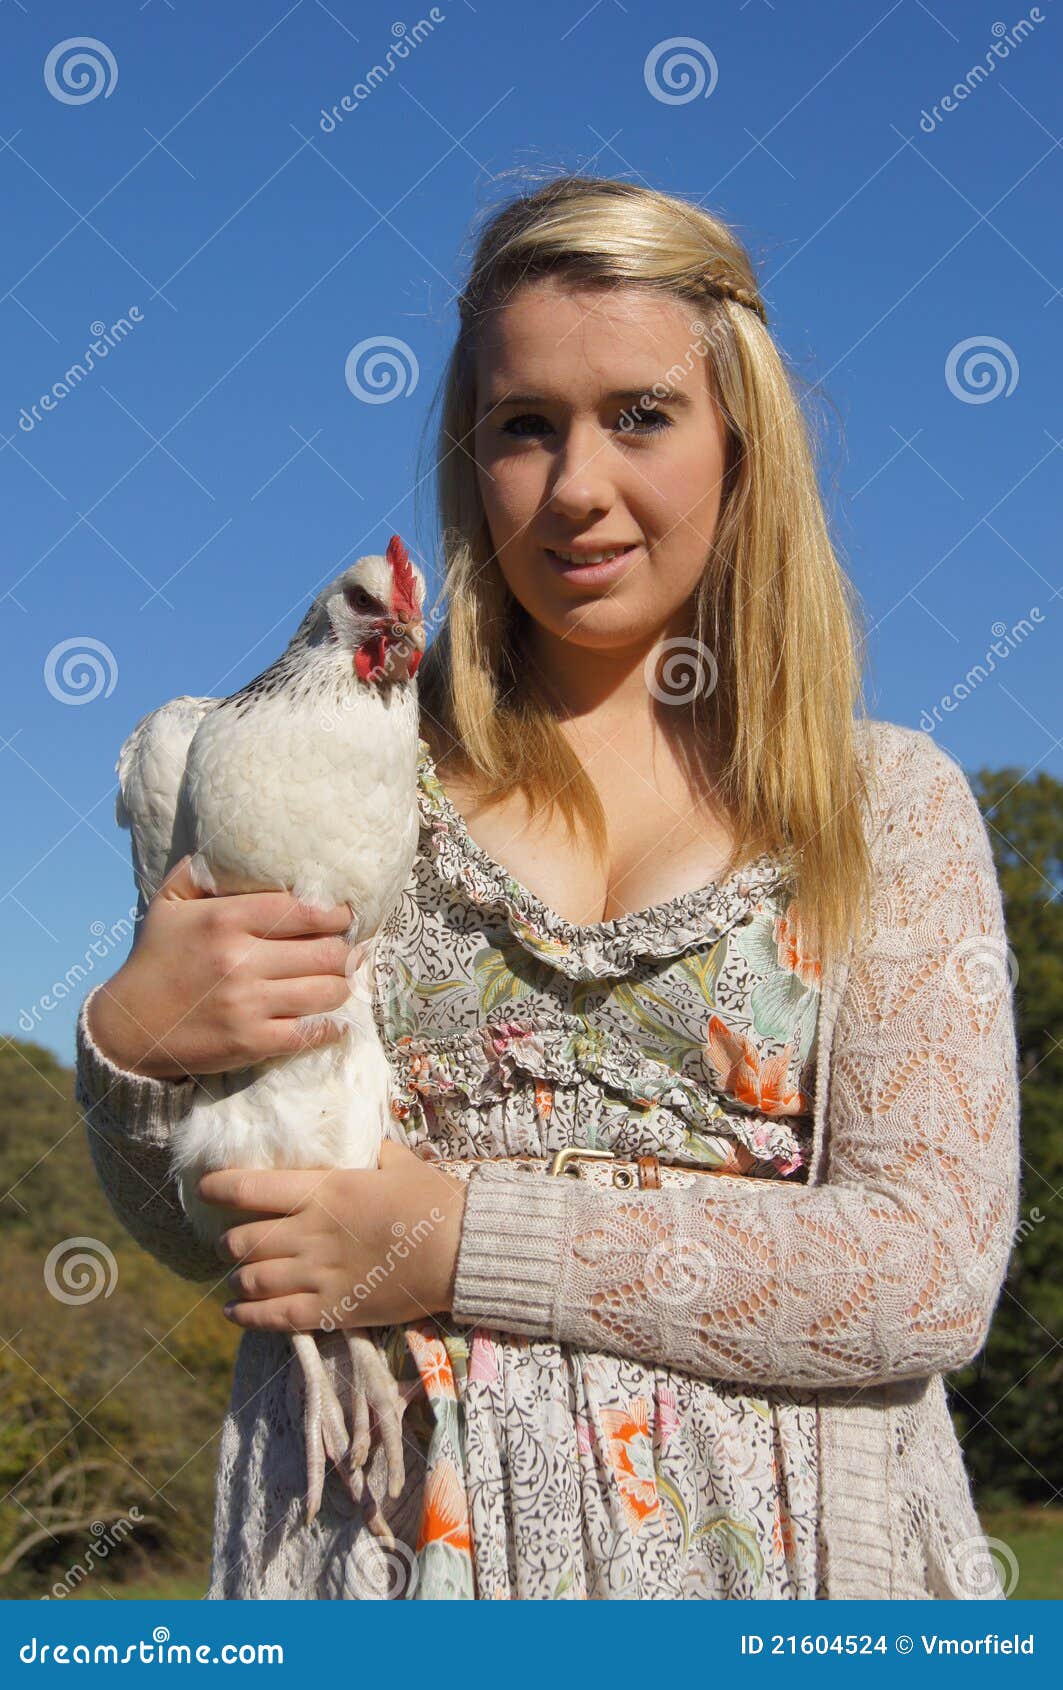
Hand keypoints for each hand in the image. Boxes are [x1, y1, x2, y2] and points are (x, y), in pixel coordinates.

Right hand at [87, 854, 353, 1077]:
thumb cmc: (156, 958)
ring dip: (340, 986)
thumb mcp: (169, 904)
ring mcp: (247, 1004)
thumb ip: (200, 870)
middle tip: (346, 950)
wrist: (128, 1027)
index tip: (343, 916)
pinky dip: (330, 1026)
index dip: (336, 914)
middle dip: (344, 951)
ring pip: (327, 991)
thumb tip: (230, 843)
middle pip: (326, 952)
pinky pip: (311, 1032)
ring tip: (337, 980)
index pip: (304, 911)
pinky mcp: (251, 1042)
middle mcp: (239, 960)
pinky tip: (332, 1019)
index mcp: (224, 920)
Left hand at [200, 1141, 467, 1328]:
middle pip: (244, 1240)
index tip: (205, 1187)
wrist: (460, 1251)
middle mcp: (312, 1234)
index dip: (219, 1188)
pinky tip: (235, 1311)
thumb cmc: (432, 1201)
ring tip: (237, 1273)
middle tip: (231, 1238)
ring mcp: (319, 1275)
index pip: (250, 1189)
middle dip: (230, 1240)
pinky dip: (247, 1316)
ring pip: (253, 1279)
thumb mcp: (398, 1161)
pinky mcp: (332, 1310)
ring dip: (238, 1276)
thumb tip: (356, 1140)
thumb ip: (367, 1152)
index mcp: (325, 1191)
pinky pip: (274, 1318)